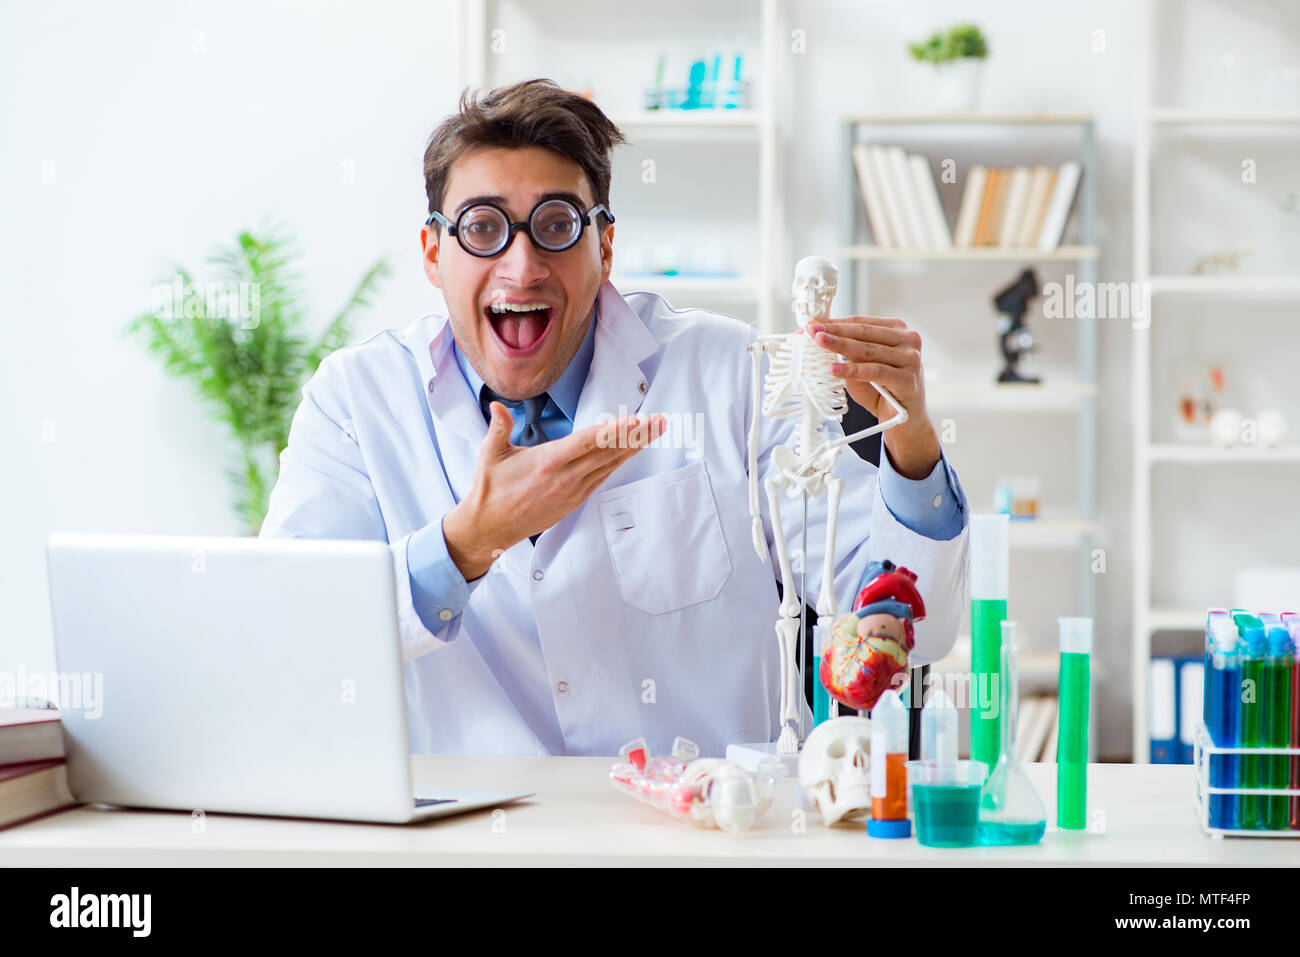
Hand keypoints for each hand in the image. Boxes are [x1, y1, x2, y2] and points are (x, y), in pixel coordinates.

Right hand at [442, 402, 665, 579]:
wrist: (491, 527)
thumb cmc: (490, 489)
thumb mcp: (490, 455)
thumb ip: (499, 428)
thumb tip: (498, 406)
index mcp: (546, 463)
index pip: (587, 443)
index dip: (613, 431)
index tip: (635, 421)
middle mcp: (565, 478)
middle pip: (607, 452)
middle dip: (636, 436)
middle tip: (660, 421)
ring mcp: (572, 491)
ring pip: (610, 465)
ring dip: (634, 447)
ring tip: (655, 431)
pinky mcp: (575, 501)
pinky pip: (602, 477)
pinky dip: (619, 462)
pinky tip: (633, 451)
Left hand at [805, 316, 940, 479]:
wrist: (905, 421)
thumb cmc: (882, 391)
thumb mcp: (860, 367)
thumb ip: (846, 352)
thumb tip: (817, 340)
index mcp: (897, 330)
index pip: (860, 322)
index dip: (834, 323)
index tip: (812, 325)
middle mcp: (908, 340)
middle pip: (863, 333)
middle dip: (834, 331)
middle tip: (812, 331)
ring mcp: (911, 359)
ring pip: (868, 350)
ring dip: (840, 346)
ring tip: (819, 345)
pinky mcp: (908, 379)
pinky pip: (875, 371)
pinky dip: (853, 370)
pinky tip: (834, 369)